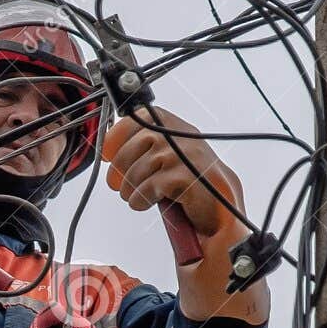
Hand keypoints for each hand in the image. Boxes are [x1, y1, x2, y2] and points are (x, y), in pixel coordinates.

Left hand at [103, 105, 244, 243]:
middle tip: (117, 184)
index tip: (106, 154)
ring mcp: (185, 156)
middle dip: (120, 169)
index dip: (117, 136)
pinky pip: (150, 186)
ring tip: (133, 196)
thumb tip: (112, 150)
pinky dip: (140, 198)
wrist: (220, 208)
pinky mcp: (186, 177)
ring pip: (139, 169)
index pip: (139, 119)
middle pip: (135, 146)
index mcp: (175, 127)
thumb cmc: (193, 184)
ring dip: (129, 187)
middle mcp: (181, 137)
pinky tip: (143, 203)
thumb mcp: (167, 157)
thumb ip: (146, 147)